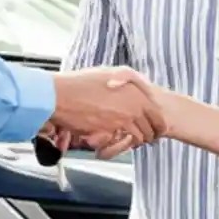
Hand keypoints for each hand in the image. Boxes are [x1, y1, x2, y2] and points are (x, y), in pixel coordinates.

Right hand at [49, 66, 164, 148]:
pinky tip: (116, 142)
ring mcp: (124, 116)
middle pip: (152, 128)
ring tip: (128, 142)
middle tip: (143, 140)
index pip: (158, 114)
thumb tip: (134, 88)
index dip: (157, 124)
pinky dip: (123, 145)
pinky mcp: (112, 129)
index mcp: (135, 90)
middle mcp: (134, 103)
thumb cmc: (79, 84)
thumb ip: (126, 81)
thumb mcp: (108, 73)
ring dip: (135, 142)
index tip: (153, 129)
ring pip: (140, 137)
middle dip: (148, 135)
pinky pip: (125, 142)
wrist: (60, 95)